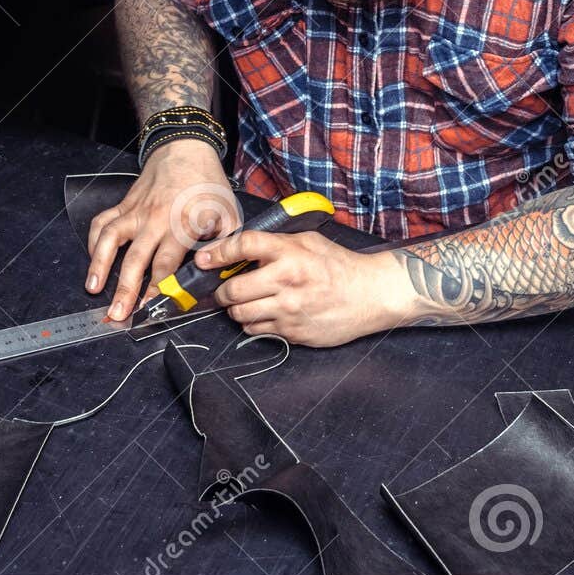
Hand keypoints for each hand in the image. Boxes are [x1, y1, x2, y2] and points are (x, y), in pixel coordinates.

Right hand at [85, 139, 239, 320]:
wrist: (186, 149)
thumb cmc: (208, 184)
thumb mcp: (228, 213)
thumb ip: (224, 244)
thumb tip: (217, 270)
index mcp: (181, 224)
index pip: (166, 264)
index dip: (157, 289)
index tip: (152, 308)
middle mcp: (154, 219)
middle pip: (136, 259)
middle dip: (126, 289)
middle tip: (118, 314)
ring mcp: (136, 211)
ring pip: (111, 240)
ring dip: (100, 265)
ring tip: (93, 288)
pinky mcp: (124, 204)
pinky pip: (102, 223)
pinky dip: (94, 241)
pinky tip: (93, 260)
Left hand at [200, 230, 412, 346]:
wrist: (370, 295)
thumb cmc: (339, 266)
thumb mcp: (309, 242)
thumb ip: (276, 244)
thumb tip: (241, 249)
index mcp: (290, 254)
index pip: (242, 247)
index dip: (217, 253)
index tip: (203, 260)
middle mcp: (286, 282)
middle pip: (231, 289)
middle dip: (221, 290)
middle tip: (224, 288)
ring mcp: (288, 311)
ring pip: (239, 314)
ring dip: (235, 309)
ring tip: (245, 302)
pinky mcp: (292, 332)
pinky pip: (256, 330)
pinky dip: (253, 323)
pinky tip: (264, 314)